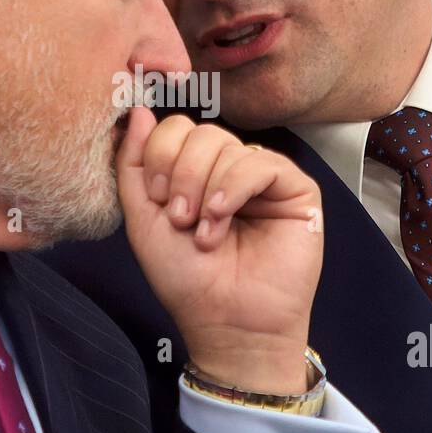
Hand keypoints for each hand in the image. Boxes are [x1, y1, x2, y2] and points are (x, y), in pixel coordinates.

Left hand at [116, 107, 323, 394]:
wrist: (226, 322)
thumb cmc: (187, 279)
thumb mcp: (143, 218)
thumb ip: (135, 163)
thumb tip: (139, 109)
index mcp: (195, 172)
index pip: (176, 128)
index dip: (160, 155)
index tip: (157, 201)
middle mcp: (229, 169)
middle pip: (200, 132)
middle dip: (180, 174)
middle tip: (179, 219)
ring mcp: (264, 177)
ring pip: (227, 145)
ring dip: (205, 190)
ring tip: (205, 233)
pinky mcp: (296, 189)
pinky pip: (261, 162)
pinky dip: (234, 188)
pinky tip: (222, 219)